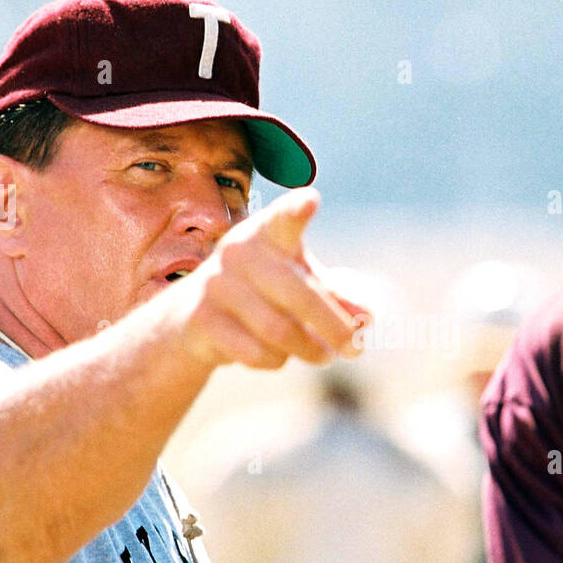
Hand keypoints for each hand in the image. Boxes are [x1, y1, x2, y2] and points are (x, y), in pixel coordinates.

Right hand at [172, 187, 364, 369]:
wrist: (195, 317)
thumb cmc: (265, 292)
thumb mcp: (302, 284)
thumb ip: (338, 297)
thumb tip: (367, 318)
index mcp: (267, 233)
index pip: (283, 219)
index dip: (295, 211)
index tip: (311, 202)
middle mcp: (238, 252)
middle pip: (299, 295)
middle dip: (334, 327)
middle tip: (356, 349)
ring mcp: (215, 285)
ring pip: (279, 331)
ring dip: (310, 350)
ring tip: (323, 356)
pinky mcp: (201, 319)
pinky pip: (255, 352)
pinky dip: (277, 361)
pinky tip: (278, 355)